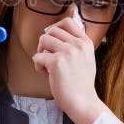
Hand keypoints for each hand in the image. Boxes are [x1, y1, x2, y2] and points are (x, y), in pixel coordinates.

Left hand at [32, 9, 105, 123]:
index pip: (68, 22)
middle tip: (48, 55)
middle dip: (45, 42)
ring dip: (41, 52)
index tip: (53, 39)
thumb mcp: (86, 58)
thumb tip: (62, 28)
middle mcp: (78, 44)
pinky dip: (38, 66)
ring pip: (43, 39)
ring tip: (47, 65)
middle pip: (52, 30)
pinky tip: (47, 74)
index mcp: (86, 42)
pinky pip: (37, 56)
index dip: (56, 28)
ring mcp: (68, 52)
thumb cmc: (81, 83)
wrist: (83, 101)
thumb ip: (76, 44)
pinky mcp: (56, 63)